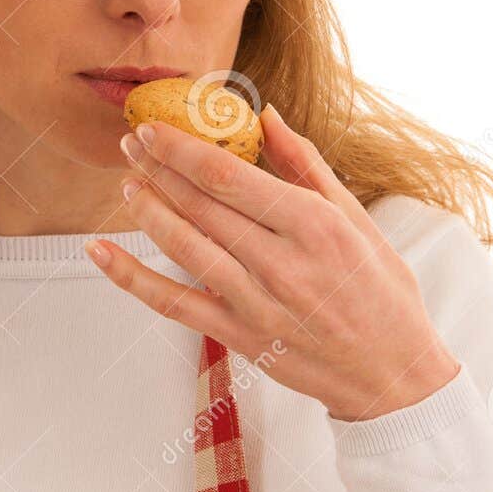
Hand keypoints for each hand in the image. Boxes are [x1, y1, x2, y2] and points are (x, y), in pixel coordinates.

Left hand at [84, 104, 460, 422]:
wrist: (391, 374)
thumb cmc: (379, 293)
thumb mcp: (356, 218)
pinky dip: (131, 277)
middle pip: (200, 206)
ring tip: (127, 185)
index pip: (230, 177)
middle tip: (129, 145)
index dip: (182, 150)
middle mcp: (283, 264)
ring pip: (183, 248)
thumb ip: (307, 165)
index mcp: (314, 226)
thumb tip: (267, 117)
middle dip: (157, 169)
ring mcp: (256, 304)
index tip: (154, 129)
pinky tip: (101, 253)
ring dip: (146, 212)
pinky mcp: (238, 336)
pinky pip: (172, 303)